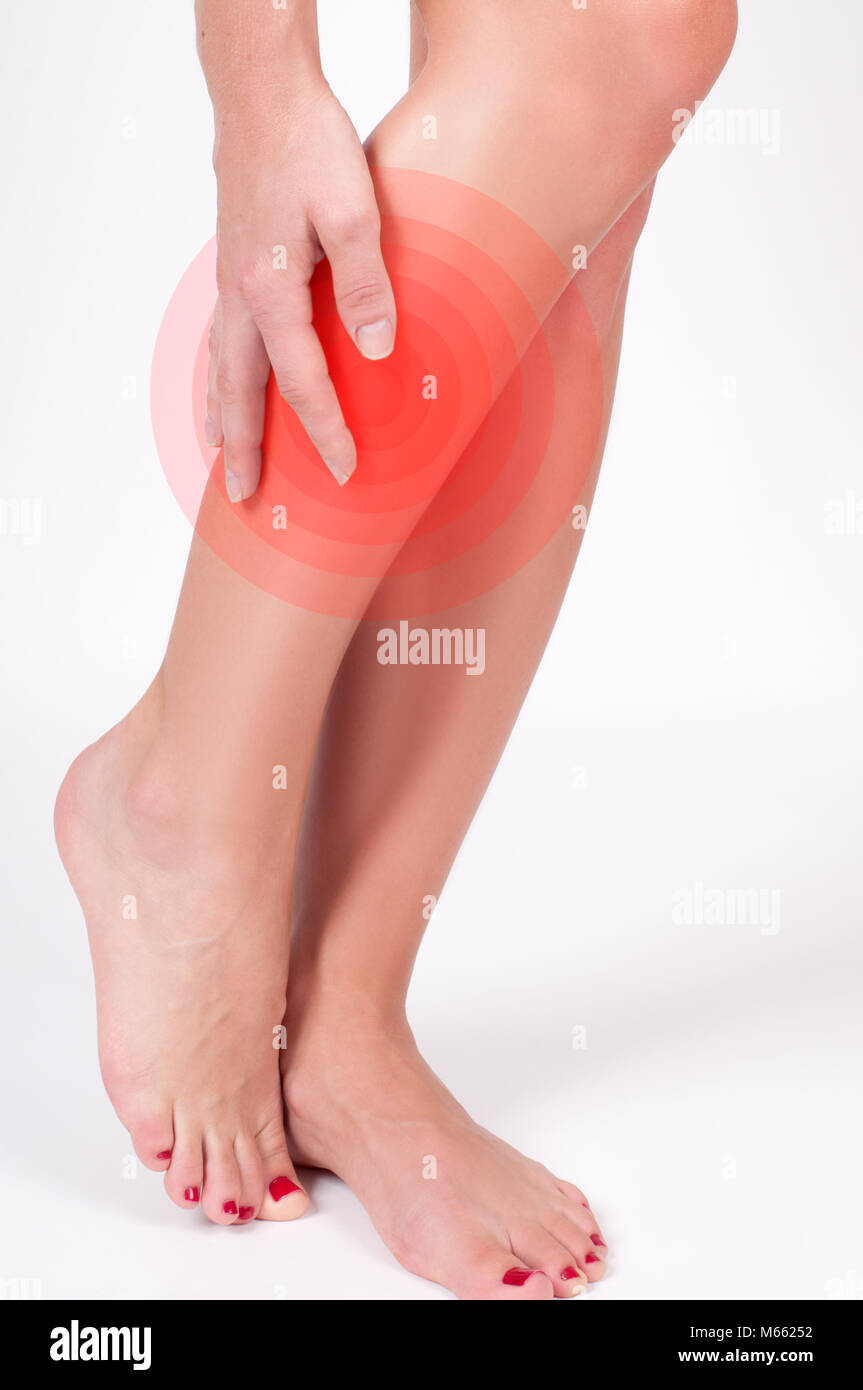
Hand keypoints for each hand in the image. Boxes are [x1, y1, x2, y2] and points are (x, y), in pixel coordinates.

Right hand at [206, 82, 395, 499]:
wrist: (262, 93)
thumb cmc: (309, 145)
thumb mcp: (356, 211)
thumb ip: (365, 284)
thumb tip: (379, 350)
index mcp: (271, 292)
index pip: (301, 382)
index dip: (324, 431)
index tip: (346, 472)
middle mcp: (241, 296)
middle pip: (240, 392)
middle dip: (245, 449)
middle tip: (245, 498)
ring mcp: (230, 282)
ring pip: (220, 368)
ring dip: (223, 418)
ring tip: (222, 457)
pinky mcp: (233, 265)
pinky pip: (220, 339)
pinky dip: (218, 375)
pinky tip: (224, 383)